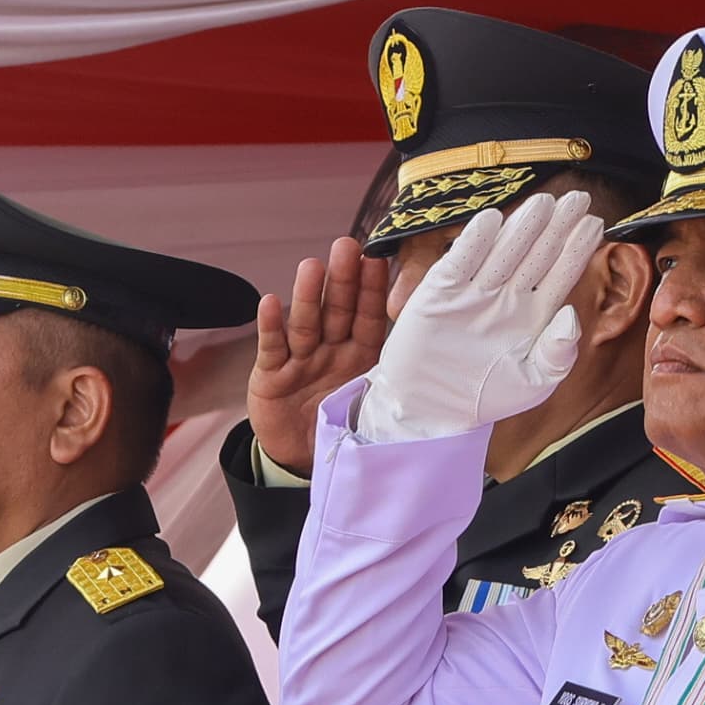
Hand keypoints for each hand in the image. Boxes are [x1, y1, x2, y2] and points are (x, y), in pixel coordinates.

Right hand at [248, 238, 392, 474]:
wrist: (301, 458)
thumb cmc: (340, 421)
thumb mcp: (370, 399)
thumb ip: (390, 376)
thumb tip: (434, 354)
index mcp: (359, 354)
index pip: (368, 316)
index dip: (372, 289)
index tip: (378, 259)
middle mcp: (330, 350)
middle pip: (337, 310)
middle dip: (342, 279)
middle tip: (346, 246)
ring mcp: (299, 360)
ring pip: (306, 323)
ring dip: (309, 296)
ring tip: (312, 267)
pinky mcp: (270, 376)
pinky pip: (272, 348)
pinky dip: (271, 327)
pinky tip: (270, 303)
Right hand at [365, 191, 601, 443]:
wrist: (431, 408)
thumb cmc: (486, 398)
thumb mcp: (533, 382)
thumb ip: (558, 354)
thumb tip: (572, 316)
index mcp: (533, 315)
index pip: (560, 274)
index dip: (577, 248)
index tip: (597, 223)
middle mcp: (506, 297)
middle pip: (536, 254)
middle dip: (557, 226)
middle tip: (579, 197)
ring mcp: (474, 291)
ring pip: (503, 251)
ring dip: (522, 226)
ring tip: (544, 202)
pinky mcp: (440, 291)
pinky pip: (460, 261)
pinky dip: (473, 242)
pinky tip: (492, 220)